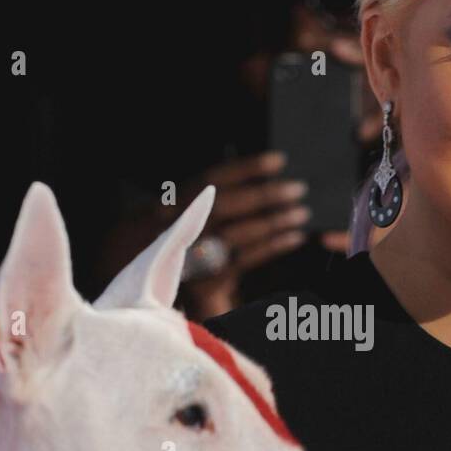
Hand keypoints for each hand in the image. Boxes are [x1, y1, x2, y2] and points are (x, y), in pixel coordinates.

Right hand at [177, 150, 311, 318]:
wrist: (149, 290)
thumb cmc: (175, 245)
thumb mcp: (180, 216)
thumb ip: (207, 198)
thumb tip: (253, 176)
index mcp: (174, 204)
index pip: (212, 179)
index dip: (246, 167)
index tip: (279, 160)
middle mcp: (179, 227)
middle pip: (228, 205)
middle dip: (265, 194)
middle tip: (297, 188)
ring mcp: (191, 254)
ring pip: (238, 233)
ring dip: (274, 221)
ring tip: (301, 212)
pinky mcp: (206, 279)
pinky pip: (247, 259)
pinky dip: (274, 246)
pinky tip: (294, 237)